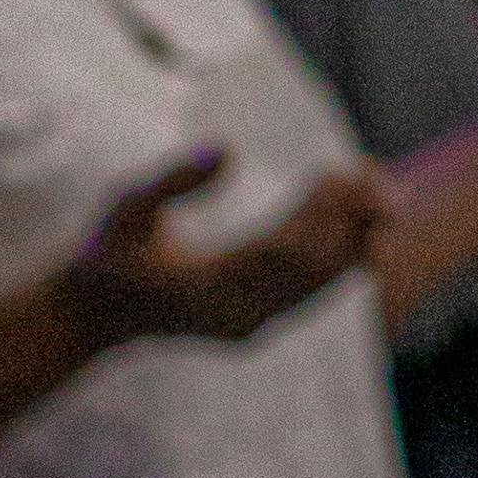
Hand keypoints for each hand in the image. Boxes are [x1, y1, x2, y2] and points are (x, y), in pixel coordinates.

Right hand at [75, 152, 384, 350]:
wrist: (93, 317)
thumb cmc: (107, 252)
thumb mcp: (125, 207)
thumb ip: (172, 179)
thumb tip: (227, 148)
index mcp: (206, 286)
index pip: (281, 250)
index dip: (319, 211)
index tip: (338, 169)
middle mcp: (236, 315)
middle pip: (313, 268)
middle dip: (351, 220)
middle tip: (375, 172)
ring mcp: (249, 328)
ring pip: (320, 287)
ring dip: (358, 240)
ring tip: (383, 193)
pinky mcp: (256, 329)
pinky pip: (311, 296)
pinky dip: (342, 261)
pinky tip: (364, 225)